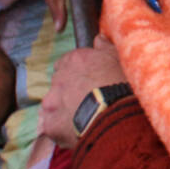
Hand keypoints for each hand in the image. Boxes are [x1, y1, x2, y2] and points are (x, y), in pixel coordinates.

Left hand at [40, 35, 125, 149]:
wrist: (114, 116)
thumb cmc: (119, 85)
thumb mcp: (118, 60)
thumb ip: (105, 47)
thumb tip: (98, 38)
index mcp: (73, 61)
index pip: (66, 63)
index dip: (77, 72)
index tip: (88, 80)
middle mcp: (58, 79)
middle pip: (59, 84)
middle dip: (70, 91)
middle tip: (88, 100)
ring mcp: (51, 103)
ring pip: (54, 106)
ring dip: (65, 110)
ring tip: (85, 118)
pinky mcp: (50, 125)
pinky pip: (54, 127)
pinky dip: (64, 129)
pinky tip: (80, 131)